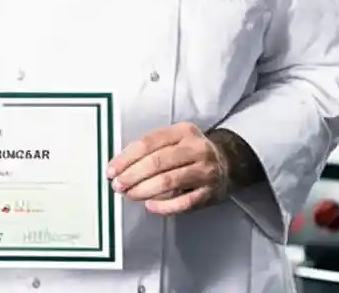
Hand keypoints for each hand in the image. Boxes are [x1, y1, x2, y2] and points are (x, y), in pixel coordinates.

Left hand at [106, 122, 231, 215]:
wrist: (227, 164)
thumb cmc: (190, 152)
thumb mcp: (174, 140)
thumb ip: (150, 149)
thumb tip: (119, 166)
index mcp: (183, 131)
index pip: (149, 142)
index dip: (127, 157)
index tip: (111, 170)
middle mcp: (196, 149)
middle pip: (158, 162)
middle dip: (132, 175)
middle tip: (118, 185)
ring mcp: (205, 171)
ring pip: (169, 181)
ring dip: (144, 190)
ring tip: (129, 195)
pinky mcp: (210, 193)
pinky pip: (184, 202)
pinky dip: (164, 206)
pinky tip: (150, 206)